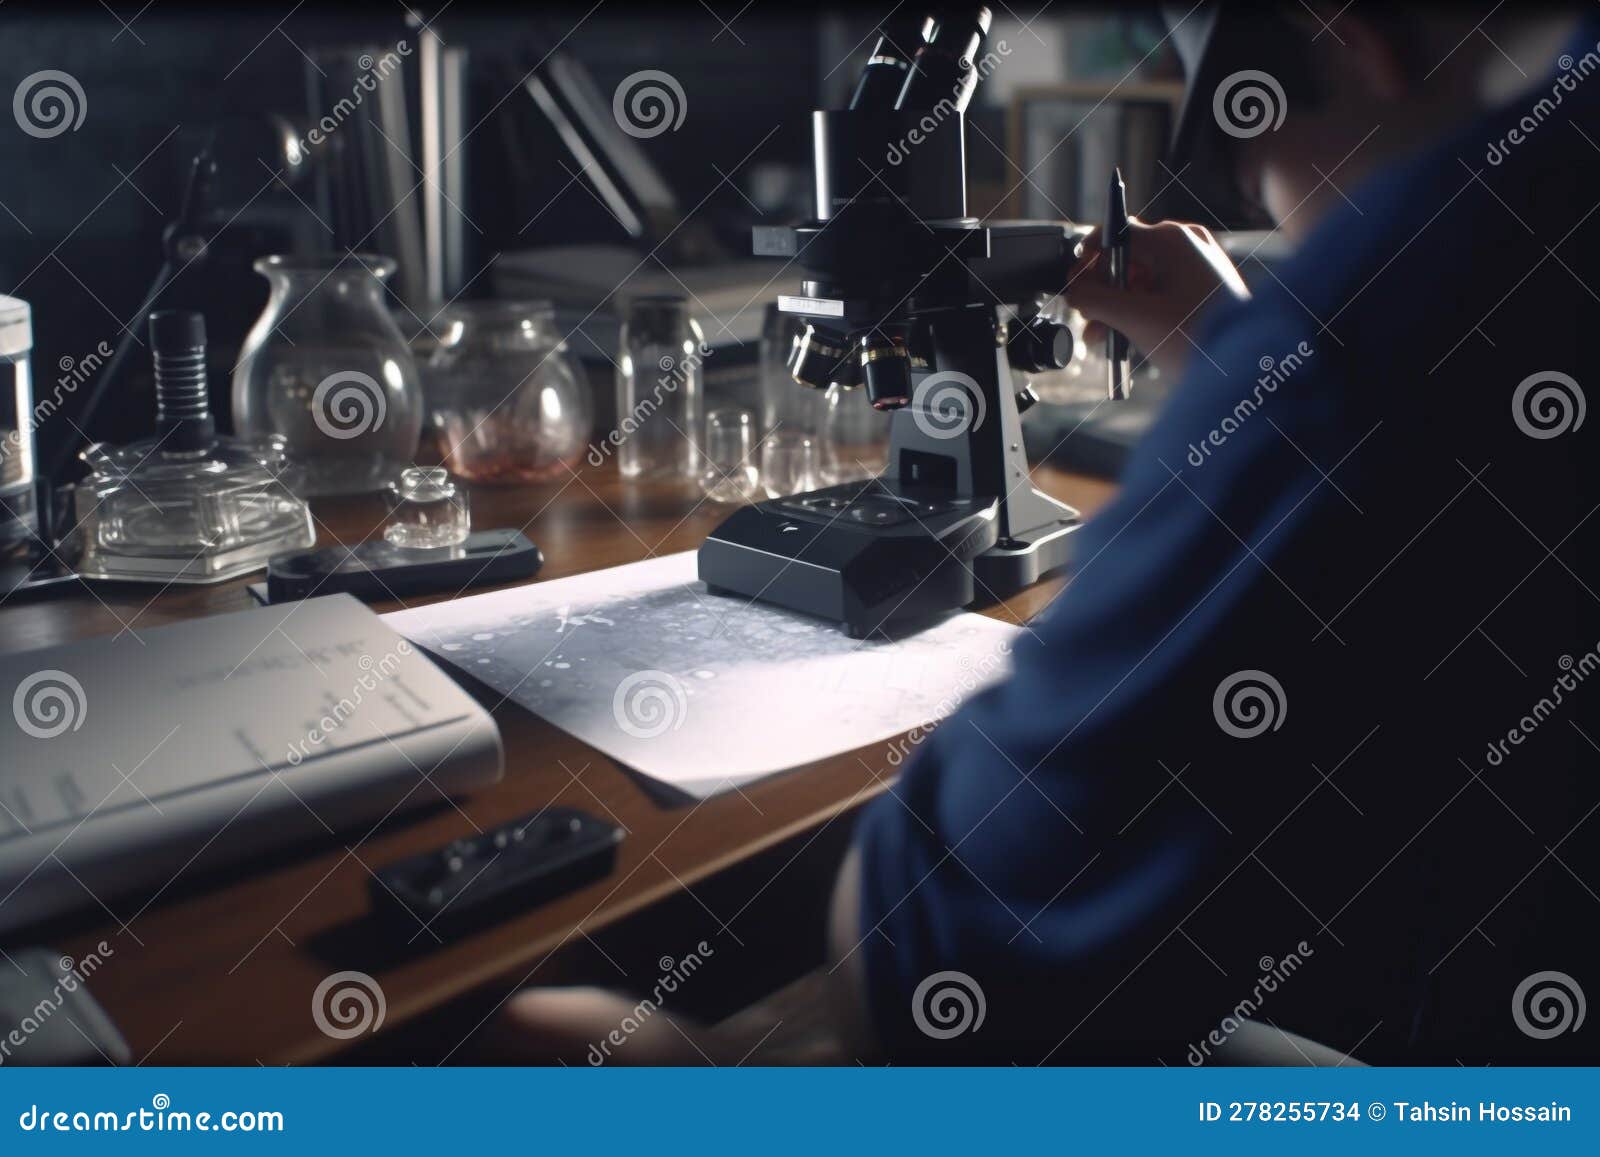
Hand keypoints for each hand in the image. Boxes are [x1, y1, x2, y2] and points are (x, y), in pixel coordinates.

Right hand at [1065, 218, 1250, 380]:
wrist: (1246, 368)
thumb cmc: (1199, 339)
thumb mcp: (1135, 318)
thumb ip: (1094, 299)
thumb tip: (1073, 289)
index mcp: (1172, 241)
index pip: (1115, 232)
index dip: (1088, 259)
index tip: (1074, 283)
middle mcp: (1186, 246)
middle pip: (1126, 259)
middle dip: (1102, 292)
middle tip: (1087, 319)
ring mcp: (1196, 267)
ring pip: (1139, 280)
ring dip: (1116, 308)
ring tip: (1103, 338)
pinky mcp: (1200, 290)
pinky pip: (1157, 293)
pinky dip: (1137, 312)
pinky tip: (1124, 337)